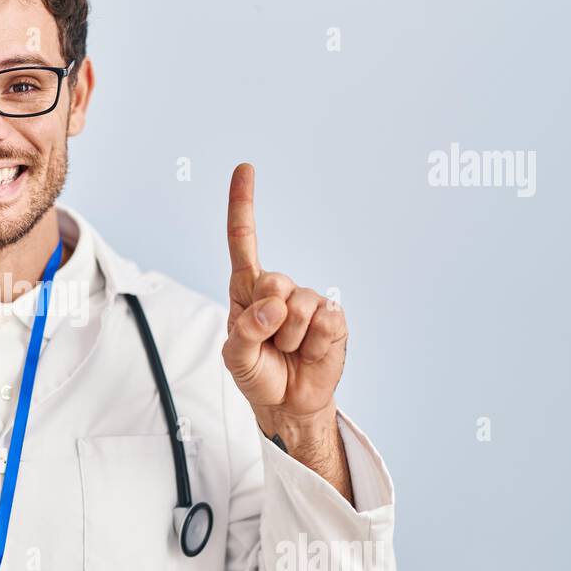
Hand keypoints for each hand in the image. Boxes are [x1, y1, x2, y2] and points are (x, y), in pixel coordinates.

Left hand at [222, 163, 347, 434]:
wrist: (289, 402)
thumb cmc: (258, 373)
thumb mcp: (236, 358)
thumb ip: (244, 332)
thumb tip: (272, 308)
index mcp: (247, 290)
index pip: (243, 241)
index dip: (243, 205)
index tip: (245, 168)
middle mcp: (278, 289)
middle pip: (271, 281)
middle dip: (265, 317)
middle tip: (269, 342)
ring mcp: (308, 301)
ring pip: (297, 305)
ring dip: (289, 338)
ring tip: (288, 350)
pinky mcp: (333, 317)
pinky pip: (323, 319)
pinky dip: (313, 342)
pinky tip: (310, 351)